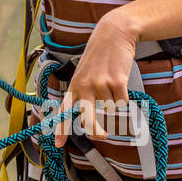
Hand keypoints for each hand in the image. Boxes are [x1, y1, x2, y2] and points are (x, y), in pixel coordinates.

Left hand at [54, 12, 138, 147]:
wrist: (112, 35)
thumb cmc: (99, 58)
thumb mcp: (84, 75)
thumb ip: (83, 94)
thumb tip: (87, 120)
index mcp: (73, 87)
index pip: (64, 112)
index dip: (60, 129)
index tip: (57, 145)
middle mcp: (84, 88)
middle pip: (88, 120)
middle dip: (95, 131)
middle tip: (103, 136)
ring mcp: (100, 85)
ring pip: (110, 109)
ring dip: (114, 101)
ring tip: (111, 83)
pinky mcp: (116, 82)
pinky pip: (122, 103)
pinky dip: (124, 98)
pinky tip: (120, 82)